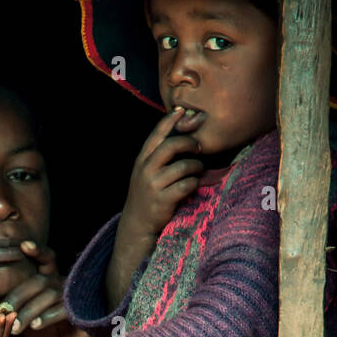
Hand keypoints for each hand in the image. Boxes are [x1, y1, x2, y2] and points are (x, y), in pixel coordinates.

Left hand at [9, 242, 98, 336]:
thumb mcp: (22, 321)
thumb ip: (8, 308)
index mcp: (50, 283)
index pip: (46, 261)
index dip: (38, 250)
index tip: (24, 245)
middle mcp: (64, 286)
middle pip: (39, 281)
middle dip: (19, 296)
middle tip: (4, 313)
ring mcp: (75, 298)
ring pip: (49, 295)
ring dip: (30, 311)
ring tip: (16, 327)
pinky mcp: (83, 314)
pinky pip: (64, 310)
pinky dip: (47, 317)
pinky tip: (36, 326)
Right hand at [119, 107, 204, 247]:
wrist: (137, 224)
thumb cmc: (148, 194)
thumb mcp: (146, 172)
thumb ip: (159, 155)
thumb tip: (181, 132)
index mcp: (142, 159)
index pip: (157, 134)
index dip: (171, 120)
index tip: (184, 111)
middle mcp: (146, 170)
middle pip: (172, 146)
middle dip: (190, 143)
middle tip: (199, 148)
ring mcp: (154, 185)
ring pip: (183, 166)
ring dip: (196, 166)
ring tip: (199, 170)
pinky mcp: (163, 200)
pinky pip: (186, 185)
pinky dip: (194, 183)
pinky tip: (195, 184)